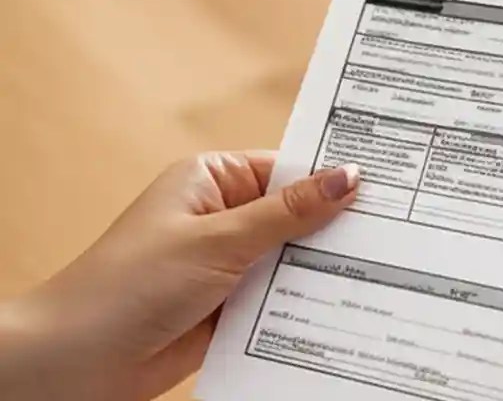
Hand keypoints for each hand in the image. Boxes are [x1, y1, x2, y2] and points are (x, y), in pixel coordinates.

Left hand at [0, 151, 358, 400]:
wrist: (79, 361)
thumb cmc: (130, 284)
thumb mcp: (219, 240)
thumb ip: (289, 212)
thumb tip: (347, 175)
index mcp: (212, 179)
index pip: (288, 168)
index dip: (333, 176)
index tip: (386, 185)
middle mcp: (221, 215)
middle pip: (297, 214)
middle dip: (335, 227)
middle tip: (397, 232)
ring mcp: (227, 263)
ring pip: (293, 259)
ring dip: (321, 269)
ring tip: (384, 270)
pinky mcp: (230, 305)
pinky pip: (280, 297)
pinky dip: (305, 303)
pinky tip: (344, 305)